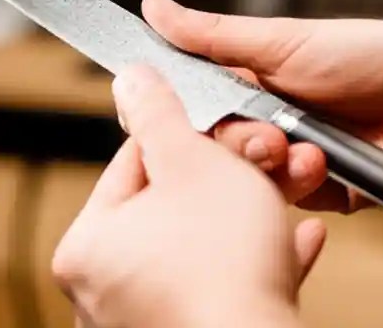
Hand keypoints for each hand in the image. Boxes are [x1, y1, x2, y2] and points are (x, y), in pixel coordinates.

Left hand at [52, 65, 326, 327]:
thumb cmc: (221, 267)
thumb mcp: (194, 161)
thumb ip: (160, 115)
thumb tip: (132, 80)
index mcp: (87, 245)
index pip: (132, 164)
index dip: (185, 136)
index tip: (220, 127)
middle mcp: (104, 291)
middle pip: (173, 208)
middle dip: (229, 178)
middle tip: (262, 162)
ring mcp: (145, 321)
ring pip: (204, 249)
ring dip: (250, 217)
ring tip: (286, 194)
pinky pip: (224, 290)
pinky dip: (257, 265)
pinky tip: (295, 242)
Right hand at [142, 0, 382, 213]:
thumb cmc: (373, 56)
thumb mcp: (283, 39)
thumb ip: (212, 34)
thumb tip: (154, 6)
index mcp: (248, 82)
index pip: (188, 106)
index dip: (175, 115)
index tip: (164, 116)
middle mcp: (264, 122)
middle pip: (211, 149)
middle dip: (233, 143)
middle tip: (263, 133)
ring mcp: (290, 160)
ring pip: (246, 180)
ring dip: (271, 164)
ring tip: (305, 149)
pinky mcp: (319, 194)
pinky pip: (288, 202)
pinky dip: (303, 183)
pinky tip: (326, 166)